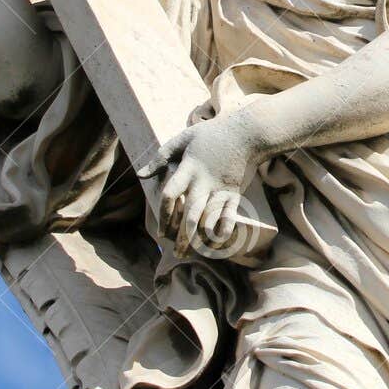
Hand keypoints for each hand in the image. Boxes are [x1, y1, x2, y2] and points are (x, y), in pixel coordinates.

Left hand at [151, 110, 265, 255]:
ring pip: (209, 219)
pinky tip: (214, 244)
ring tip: (190, 253)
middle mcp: (204, 182)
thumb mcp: (183, 140)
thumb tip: (141, 174)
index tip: (161, 232)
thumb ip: (161, 157)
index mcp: (189, 169)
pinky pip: (229, 217)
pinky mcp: (235, 193)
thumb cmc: (211, 135)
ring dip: (199, 239)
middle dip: (182, 238)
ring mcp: (221, 189)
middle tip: (176, 254)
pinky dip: (222, 232)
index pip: (170, 194)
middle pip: (190, 215)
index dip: (164, 215)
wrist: (247, 134)